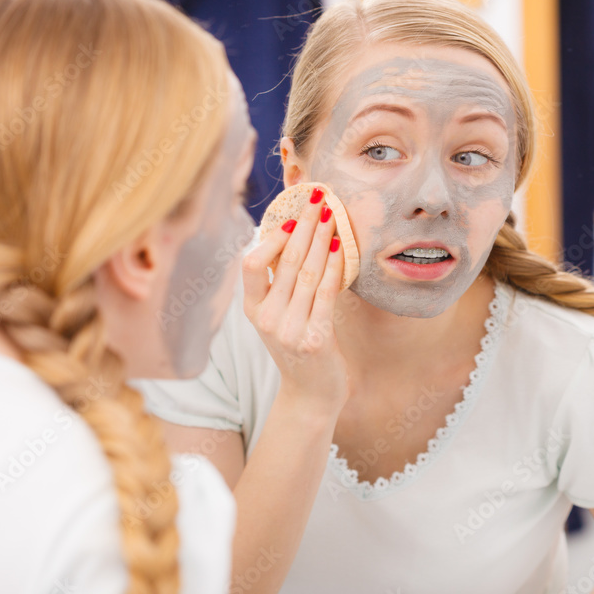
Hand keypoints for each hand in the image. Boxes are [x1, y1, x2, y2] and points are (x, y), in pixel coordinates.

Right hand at [241, 191, 348, 414]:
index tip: (291, 215)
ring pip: (306, 272)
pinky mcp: (314, 339)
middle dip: (304, 225)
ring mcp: (289, 330)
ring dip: (321, 238)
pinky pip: (325, 293)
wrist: (311, 395)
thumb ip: (281, 285)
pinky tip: (341, 246)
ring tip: (333, 215)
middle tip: (319, 198)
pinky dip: (333, 266)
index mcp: (253, 310)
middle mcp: (267, 319)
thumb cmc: (300, 348)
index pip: (251, 264)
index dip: (271, 236)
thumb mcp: (280, 317)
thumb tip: (294, 237)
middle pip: (284, 261)